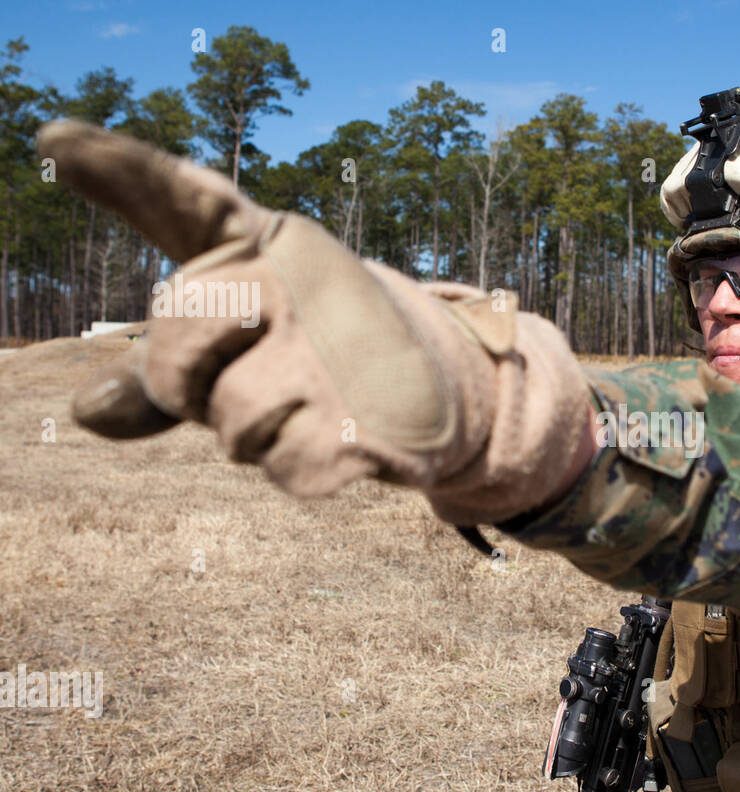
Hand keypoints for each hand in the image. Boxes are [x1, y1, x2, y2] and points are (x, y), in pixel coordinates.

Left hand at [39, 120, 590, 520]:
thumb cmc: (319, 352)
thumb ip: (163, 369)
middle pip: (176, 342)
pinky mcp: (366, 424)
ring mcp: (338, 352)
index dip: (123, 171)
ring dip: (255, 434)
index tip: (56, 142)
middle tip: (255, 372)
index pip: (193, 203)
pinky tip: (343, 437)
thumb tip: (82, 416)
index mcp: (268, 244)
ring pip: (230, 423)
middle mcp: (304, 282)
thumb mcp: (242, 344)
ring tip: (311, 404)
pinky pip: (284, 468)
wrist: (449, 386)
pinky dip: (303, 467)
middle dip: (192, 381)